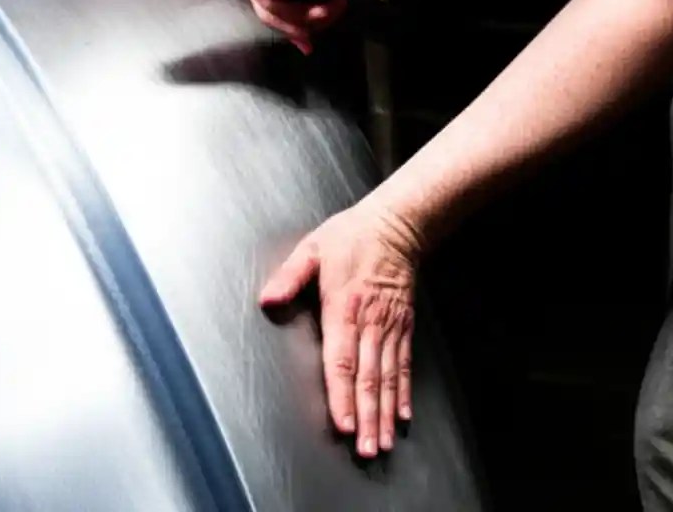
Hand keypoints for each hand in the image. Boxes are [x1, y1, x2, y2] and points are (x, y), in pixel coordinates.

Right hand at [247, 0, 353, 52]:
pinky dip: (299, 23)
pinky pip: (287, 4)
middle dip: (295, 20)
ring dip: (301, 23)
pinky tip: (309, 39)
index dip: (278, 10)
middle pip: (266, 5)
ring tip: (331, 15)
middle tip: (327, 14)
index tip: (304, 18)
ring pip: (278, 9)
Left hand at [259, 199, 422, 457]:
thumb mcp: (312, 249)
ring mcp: (389, 327)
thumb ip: (289, 277)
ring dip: (385, 413)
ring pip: (387, 378)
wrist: (397, 225)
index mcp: (344, 307)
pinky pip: (404, 365)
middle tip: (365, 448)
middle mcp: (370, 323)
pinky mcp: (403, 327)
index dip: (342, 395)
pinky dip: (403, 393)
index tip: (343, 422)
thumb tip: (268, 299)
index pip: (342, 360)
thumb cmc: (351, 237)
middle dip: (367, 417)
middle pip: (368, 378)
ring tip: (382, 442)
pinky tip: (402, 416)